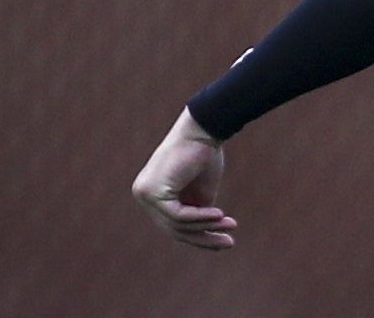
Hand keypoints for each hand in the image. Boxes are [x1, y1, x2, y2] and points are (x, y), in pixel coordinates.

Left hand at [132, 108, 237, 249]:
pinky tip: (219, 216)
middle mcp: (144, 195)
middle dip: (204, 237)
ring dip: (206, 227)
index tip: (226, 238)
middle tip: (230, 243)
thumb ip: (196, 212)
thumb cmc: (204, 154)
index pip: (175, 224)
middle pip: (175, 229)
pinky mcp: (152, 192)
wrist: (203, 129)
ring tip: (229, 225)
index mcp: (154, 194)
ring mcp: (145, 194)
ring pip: (177, 225)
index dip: (201, 235)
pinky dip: (200, 218)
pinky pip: (178, 215)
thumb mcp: (201, 192)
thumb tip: (201, 235)